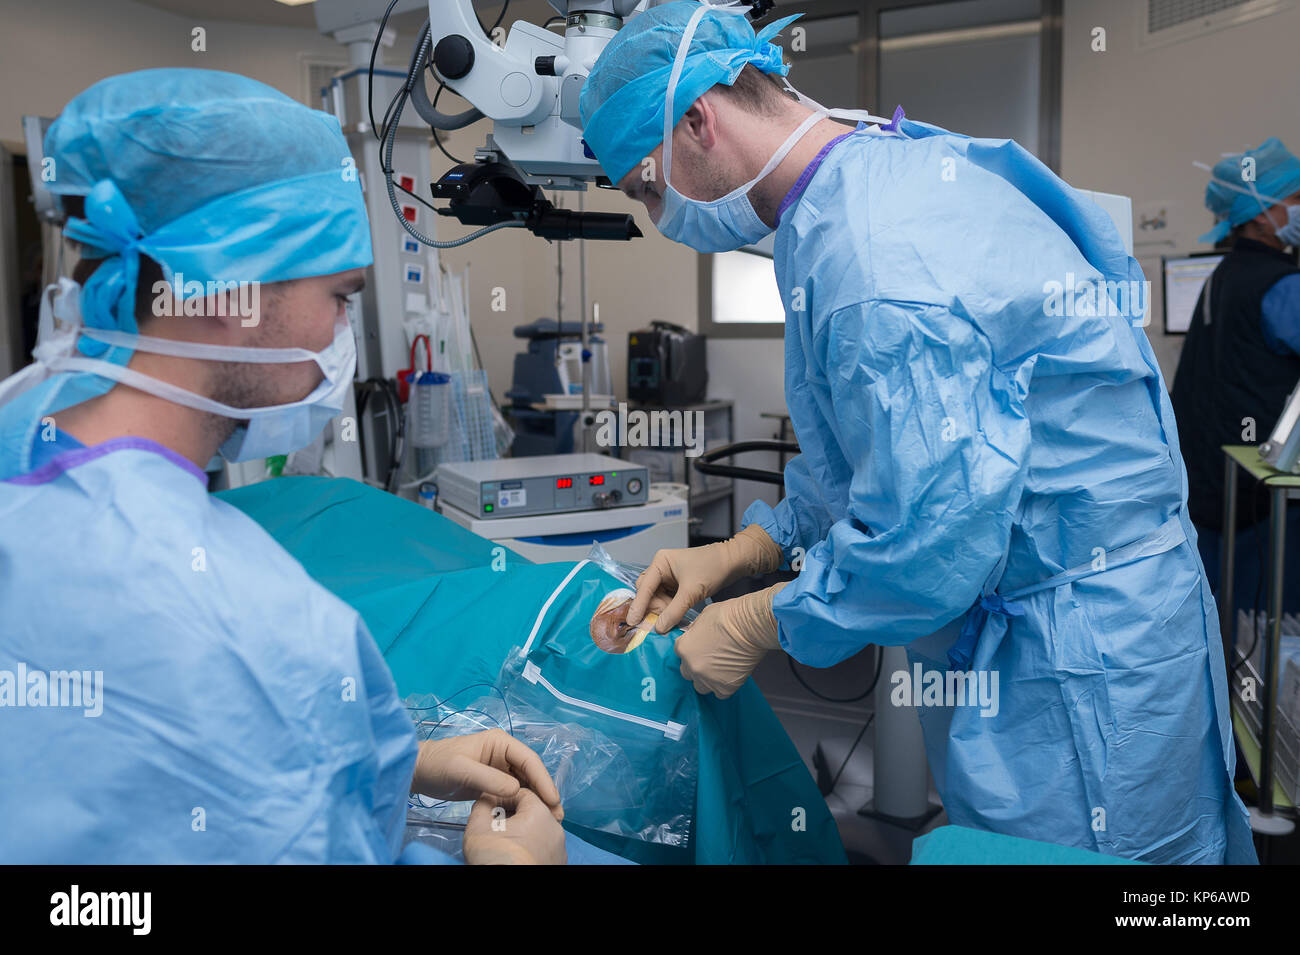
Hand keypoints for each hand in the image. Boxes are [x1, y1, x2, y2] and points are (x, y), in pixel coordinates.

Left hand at [412, 729, 562, 819]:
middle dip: (545, 792)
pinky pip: (513, 794)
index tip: (553, 800)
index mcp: (500, 742)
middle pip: (531, 773)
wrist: (419, 772)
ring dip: (537, 800)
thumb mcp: (462, 769)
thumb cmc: (438, 764)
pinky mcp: (493, 784)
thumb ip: (489, 779)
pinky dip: (522, 804)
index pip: (529, 760)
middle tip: (557, 815)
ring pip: (525, 785)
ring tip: (549, 819)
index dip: (543, 779)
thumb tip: (516, 789)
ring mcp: (499, 769)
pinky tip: (529, 818)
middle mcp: (504, 754)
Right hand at [464, 789, 566, 864]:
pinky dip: (530, 847)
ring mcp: (559, 848)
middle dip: (512, 816)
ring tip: (504, 843)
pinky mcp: (557, 864)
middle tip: (494, 826)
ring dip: (523, 832)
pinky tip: (515, 855)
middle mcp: (556, 828)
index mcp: (541, 812)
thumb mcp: (478, 827)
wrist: (510, 893)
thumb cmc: (496, 859)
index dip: (502, 798)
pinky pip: (543, 848)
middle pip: (532, 812)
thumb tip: (486, 799)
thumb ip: (482, 804)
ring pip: (539, 831)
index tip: (489, 809)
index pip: (521, 793)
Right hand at [628, 524, 782, 632]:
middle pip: (647, 593)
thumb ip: (674, 611)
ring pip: (656, 598)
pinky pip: (666, 599)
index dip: (638, 605)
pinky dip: (670, 608)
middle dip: (655, 607)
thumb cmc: (712, 569)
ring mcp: (668, 576)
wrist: (733, 562)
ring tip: (676, 616)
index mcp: (660, 562)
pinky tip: (677, 614)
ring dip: (663, 610)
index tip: (633, 621)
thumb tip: (659, 629)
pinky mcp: (676, 585)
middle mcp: (661, 568)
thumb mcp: (691, 591)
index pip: (644, 586)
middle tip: (664, 619)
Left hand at [674, 582, 785, 698]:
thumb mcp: (702, 617)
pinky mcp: (725, 688)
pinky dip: (723, 687)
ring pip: (700, 686)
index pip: (679, 653)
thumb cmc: (729, 616)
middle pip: (687, 672)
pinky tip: (730, 676)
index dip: (691, 649)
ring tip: (720, 669)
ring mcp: (707, 679)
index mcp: (683, 648)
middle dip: (696, 665)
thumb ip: (694, 631)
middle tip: (710, 658)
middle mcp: (692, 666)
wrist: (750, 626)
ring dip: (707, 679)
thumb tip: (694, 636)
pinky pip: (719, 694)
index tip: (700, 647)